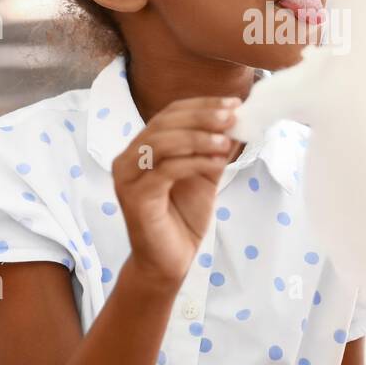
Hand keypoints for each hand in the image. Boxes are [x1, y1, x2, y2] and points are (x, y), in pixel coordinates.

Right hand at [113, 96, 241, 289]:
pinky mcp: (134, 197)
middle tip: (231, 116)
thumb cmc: (183, 218)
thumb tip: (237, 120)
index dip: (203, 105)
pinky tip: (215, 163)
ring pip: (162, 143)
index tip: (234, 103)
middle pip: (165, 123)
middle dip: (202, 116)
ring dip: (198, 138)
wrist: (169, 261)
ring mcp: (128, 177)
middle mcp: (129, 157)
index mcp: (143, 147)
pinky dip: (193, 162)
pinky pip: (165, 170)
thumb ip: (214, 148)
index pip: (171, 113)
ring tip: (225, 142)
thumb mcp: (205, 175)